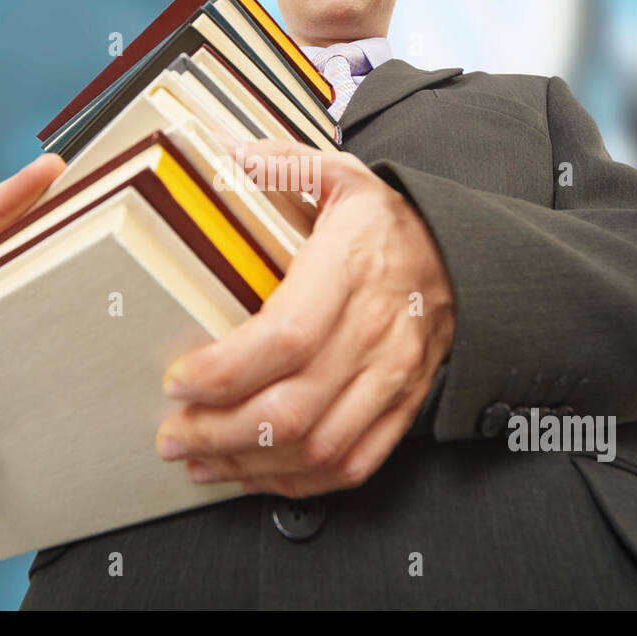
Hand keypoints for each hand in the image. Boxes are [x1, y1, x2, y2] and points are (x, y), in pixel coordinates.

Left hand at [155, 139, 454, 497]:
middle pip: (291, 407)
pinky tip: (252, 474)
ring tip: (198, 461)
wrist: (464, 260)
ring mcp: (390, 378)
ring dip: (248, 465)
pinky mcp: (400, 409)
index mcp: (351, 272)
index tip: (178, 380)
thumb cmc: (392, 224)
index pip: (286, 337)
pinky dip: (295, 482)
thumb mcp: (342, 176)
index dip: (225, 371)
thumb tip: (224, 152)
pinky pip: (349, 464)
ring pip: (316, 447)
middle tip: (171, 435)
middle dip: (218, 432)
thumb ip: (283, 163)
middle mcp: (374, 333)